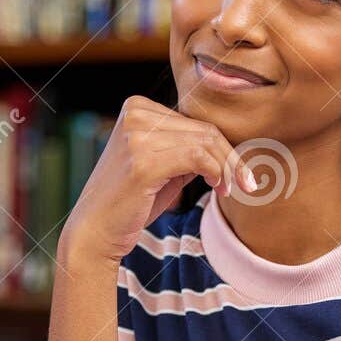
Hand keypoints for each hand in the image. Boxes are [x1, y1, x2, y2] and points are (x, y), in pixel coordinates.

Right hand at [57, 95, 253, 267]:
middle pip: (204, 130)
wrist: (94, 232)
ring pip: (205, 143)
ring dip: (226, 168)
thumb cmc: (130, 202)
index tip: (238, 175)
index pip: (195, 122)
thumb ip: (188, 150)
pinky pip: (198, 157)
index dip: (222, 148)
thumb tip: (229, 146)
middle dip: (231, 159)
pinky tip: (217, 188)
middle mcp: (135, 114)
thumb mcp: (162, 166)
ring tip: (227, 191)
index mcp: (137, 108)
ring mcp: (137, 136)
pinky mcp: (143, 161)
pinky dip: (216, 172)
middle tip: (245, 185)